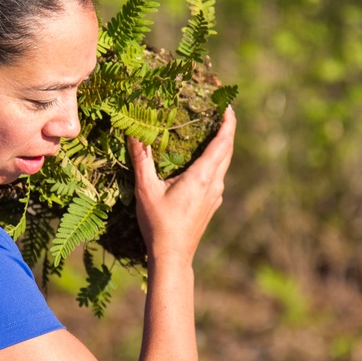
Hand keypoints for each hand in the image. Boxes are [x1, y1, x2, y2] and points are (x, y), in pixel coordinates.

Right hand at [128, 106, 236, 267]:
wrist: (172, 256)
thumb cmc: (158, 224)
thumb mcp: (146, 189)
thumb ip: (141, 159)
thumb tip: (133, 133)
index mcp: (202, 176)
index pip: (223, 142)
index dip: (228, 122)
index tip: (226, 105)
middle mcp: (214, 184)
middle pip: (227, 150)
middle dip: (226, 129)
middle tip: (218, 111)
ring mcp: (215, 195)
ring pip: (223, 163)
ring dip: (220, 145)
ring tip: (208, 130)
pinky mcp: (211, 204)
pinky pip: (217, 176)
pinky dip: (214, 161)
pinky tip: (199, 161)